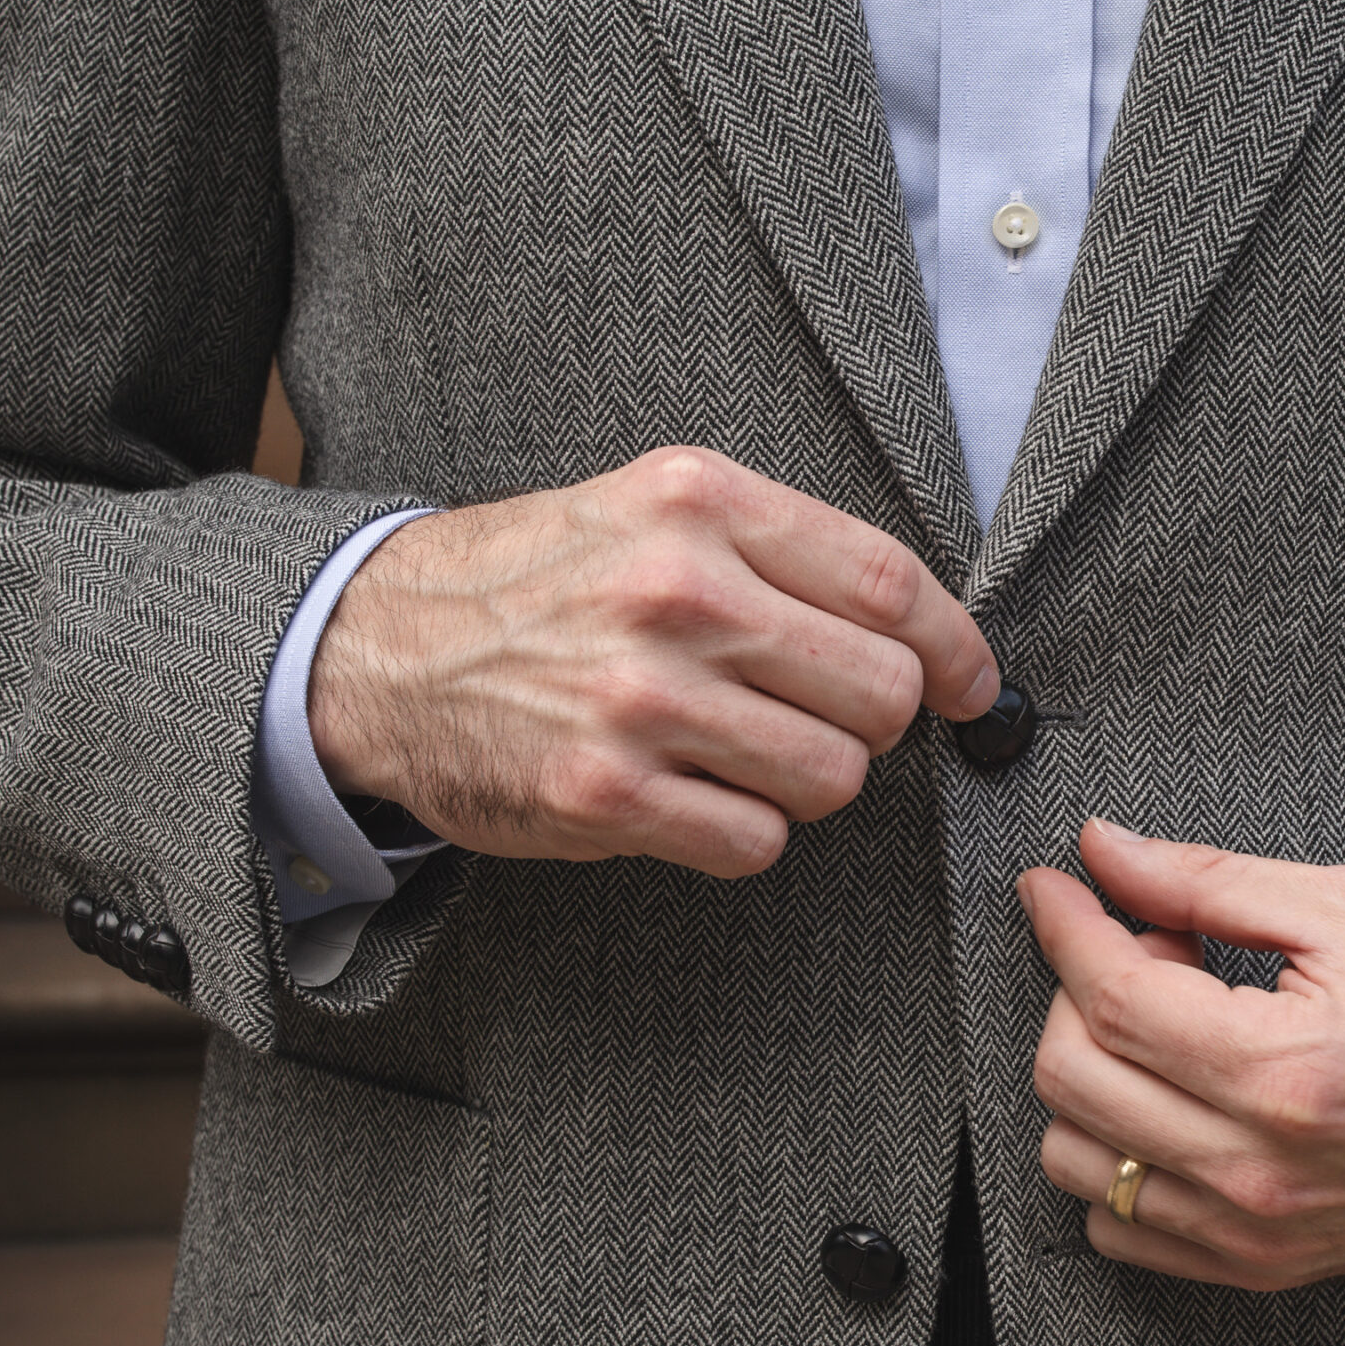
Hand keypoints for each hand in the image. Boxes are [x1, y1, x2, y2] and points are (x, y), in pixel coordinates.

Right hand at [308, 446, 999, 876]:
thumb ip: (781, 553)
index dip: (955, 649)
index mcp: (700, 504)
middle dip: (874, 723)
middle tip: (824, 719)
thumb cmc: (540, 581)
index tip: (968, 685)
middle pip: (879, 690)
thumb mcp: (654, 511)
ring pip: (832, 777)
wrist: (376, 647)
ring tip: (745, 756)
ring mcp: (639, 697)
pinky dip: (743, 833)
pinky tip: (691, 796)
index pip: (890, 585)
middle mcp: (677, 592)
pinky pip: (755, 841)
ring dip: (809, 784)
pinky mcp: (603, 792)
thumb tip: (924, 634)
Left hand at [1023, 821, 1344, 1290]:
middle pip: (1072, 1075)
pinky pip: (1120, 1228)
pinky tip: (1174, 1099)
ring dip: (1093, 1074)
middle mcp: (1260, 1168)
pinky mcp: (1263, 1267)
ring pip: (1077, 1157)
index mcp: (1285, 1071)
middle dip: (1082, 988)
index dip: (1066, 923)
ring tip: (1172, 1026)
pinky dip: (1117, 1158)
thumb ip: (1209, 881)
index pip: (1110, 995)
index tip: (1054, 886)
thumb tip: (1107, 851)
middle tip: (1154, 946)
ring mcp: (1256, 1231)